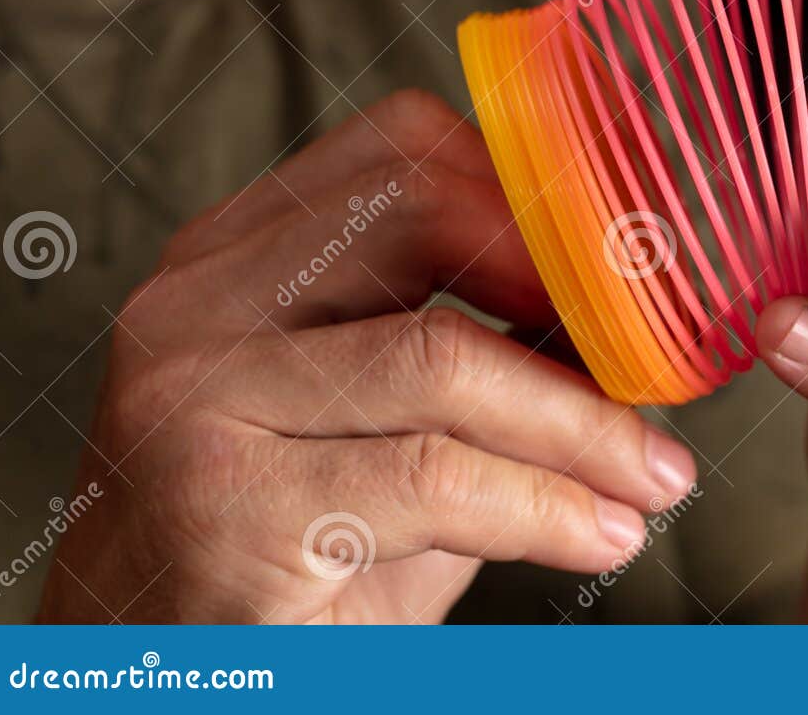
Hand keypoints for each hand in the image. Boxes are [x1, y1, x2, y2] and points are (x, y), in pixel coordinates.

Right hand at [40, 90, 696, 623]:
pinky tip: (601, 533)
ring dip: (583, 424)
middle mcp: (199, 303)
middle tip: (650, 360)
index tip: (623, 264)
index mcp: (235, 257)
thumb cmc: (284, 550)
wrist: (151, 680)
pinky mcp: (223, 504)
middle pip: (420, 210)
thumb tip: (631, 320)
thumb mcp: (381, 427)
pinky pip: (434, 476)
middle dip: (566, 282)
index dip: (533, 190)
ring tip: (656, 478)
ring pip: (443, 355)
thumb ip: (480, 356)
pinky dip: (548, 506)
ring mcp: (197, 396)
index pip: (399, 145)